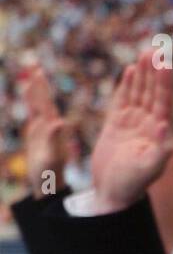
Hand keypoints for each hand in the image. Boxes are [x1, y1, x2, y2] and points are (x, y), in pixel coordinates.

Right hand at [21, 67, 67, 194]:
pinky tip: (30, 96)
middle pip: (43, 101)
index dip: (42, 90)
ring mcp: (43, 129)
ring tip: (33, 77)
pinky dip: (31, 104)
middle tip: (36, 68)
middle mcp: (49, 125)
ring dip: (35, 92)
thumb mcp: (51, 156)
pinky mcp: (37, 135)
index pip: (46, 104)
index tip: (39, 74)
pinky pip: (33, 115)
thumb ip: (54, 140)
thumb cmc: (51, 174)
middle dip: (39, 86)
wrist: (49, 184)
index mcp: (53, 128)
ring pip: (38, 107)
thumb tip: (61, 122)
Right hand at [89, 54, 172, 210]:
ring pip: (138, 93)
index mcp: (159, 132)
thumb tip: (165, 127)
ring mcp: (132, 123)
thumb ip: (160, 150)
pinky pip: (123, 101)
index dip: (164, 83)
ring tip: (145, 54)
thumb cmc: (132, 184)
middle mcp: (148, 125)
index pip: (163, 102)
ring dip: (142, 75)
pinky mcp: (116, 125)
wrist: (113, 194)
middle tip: (154, 50)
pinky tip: (131, 71)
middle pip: (152, 93)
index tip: (165, 63)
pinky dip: (127, 86)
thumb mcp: (149, 169)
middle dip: (154, 72)